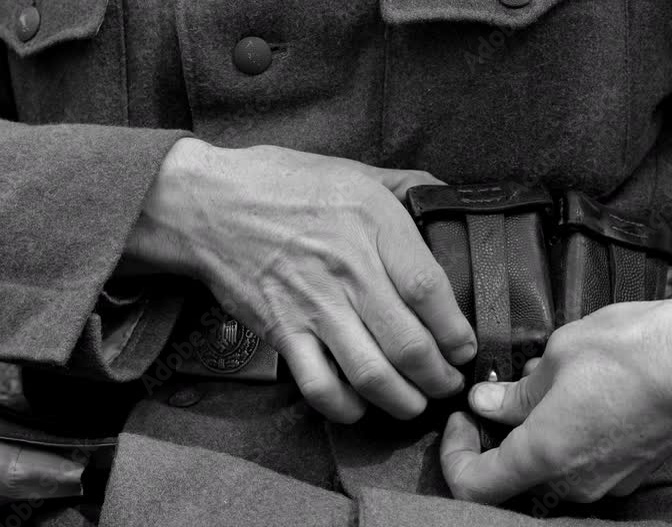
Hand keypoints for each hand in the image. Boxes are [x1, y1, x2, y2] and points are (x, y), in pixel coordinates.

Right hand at [125, 138, 476, 421]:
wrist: (206, 203)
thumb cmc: (279, 182)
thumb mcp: (351, 169)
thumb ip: (406, 186)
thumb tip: (447, 201)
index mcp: (372, 224)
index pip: (431, 290)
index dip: (456, 330)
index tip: (465, 346)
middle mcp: (347, 270)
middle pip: (410, 344)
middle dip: (440, 377)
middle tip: (448, 384)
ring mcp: (311, 306)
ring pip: (372, 374)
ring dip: (404, 401)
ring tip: (416, 403)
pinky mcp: (279, 332)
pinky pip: (320, 386)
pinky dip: (346, 408)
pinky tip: (361, 407)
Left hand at [441, 289, 671, 503]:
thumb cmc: (632, 348)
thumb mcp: (557, 354)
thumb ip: (515, 392)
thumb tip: (483, 404)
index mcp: (546, 453)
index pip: (473, 485)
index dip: (454, 456)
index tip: (461, 419)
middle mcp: (573, 482)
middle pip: (510, 478)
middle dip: (494, 440)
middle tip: (495, 395)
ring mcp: (605, 484)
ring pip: (545, 469)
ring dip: (530, 435)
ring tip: (539, 384)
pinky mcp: (629, 474)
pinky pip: (579, 464)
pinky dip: (563, 438)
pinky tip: (574, 395)